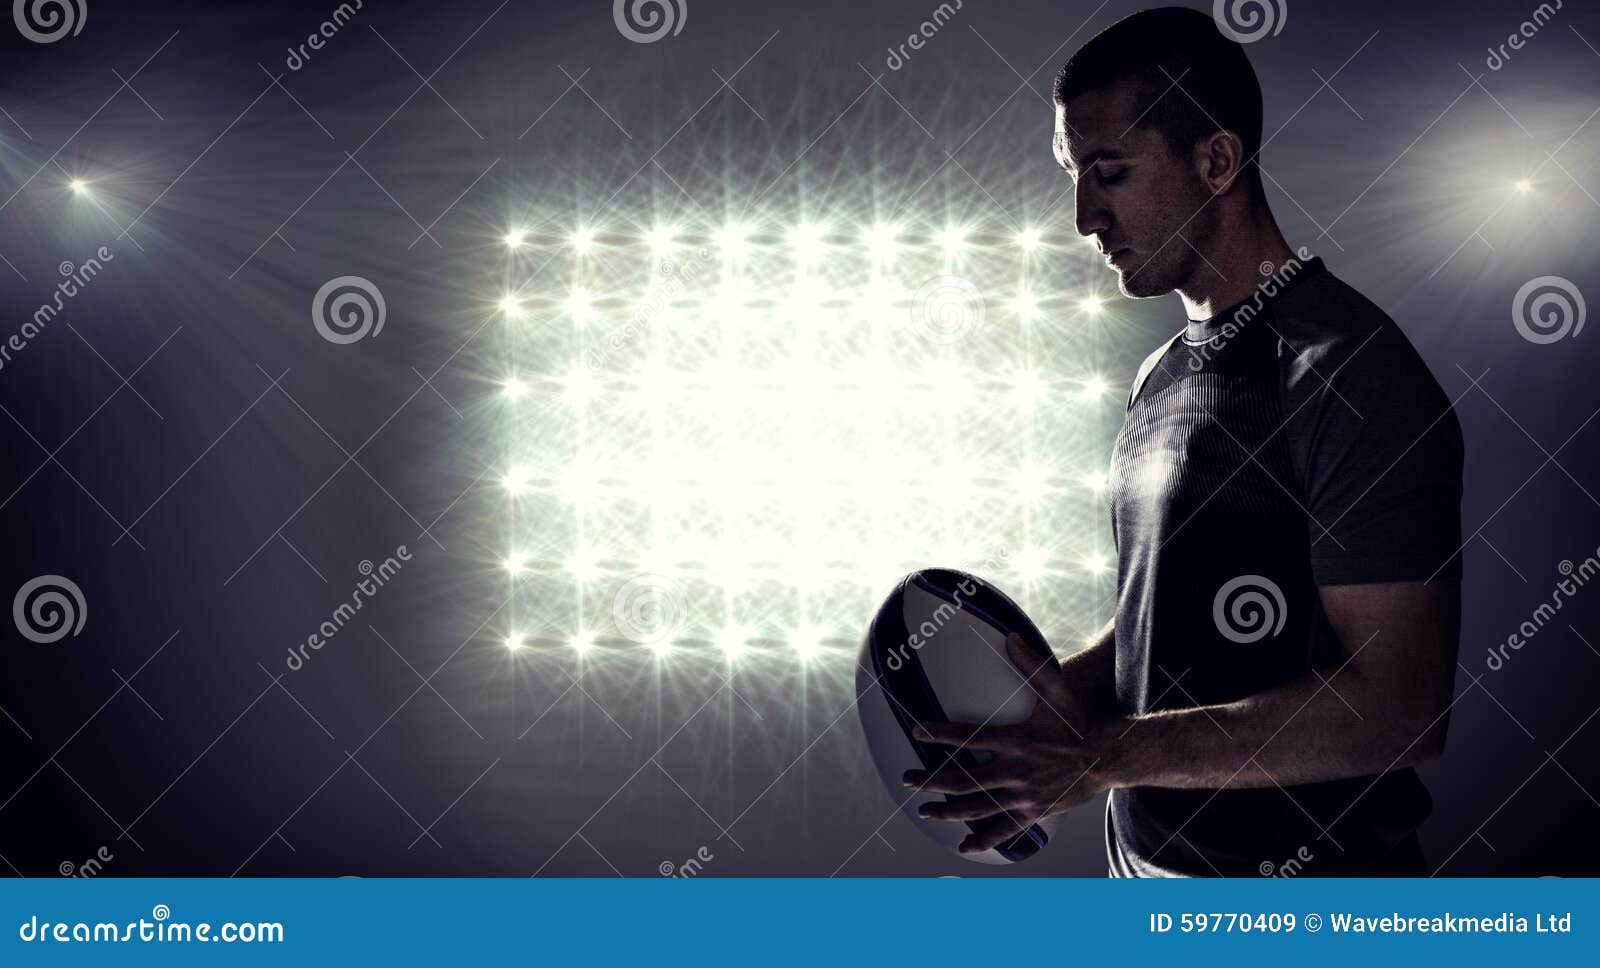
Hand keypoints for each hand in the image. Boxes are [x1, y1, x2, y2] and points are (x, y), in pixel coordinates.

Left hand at [901, 633, 1117, 854]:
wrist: (1107, 757)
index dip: (940, 734)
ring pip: (977, 808)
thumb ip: (1032, 665)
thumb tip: (1011, 637)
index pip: (968, 737)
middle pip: (964, 779)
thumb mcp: (1058, 690)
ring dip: (948, 811)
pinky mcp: (1033, 813)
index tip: (916, 731)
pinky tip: (965, 847)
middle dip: (931, 780)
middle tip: (906, 779)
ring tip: (924, 811)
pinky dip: (983, 840)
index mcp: (1016, 740)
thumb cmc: (1078, 722)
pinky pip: (1003, 830)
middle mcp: (1016, 772)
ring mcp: (1024, 796)